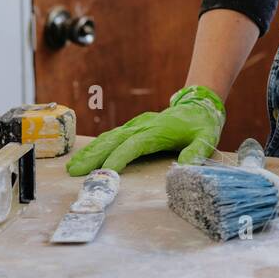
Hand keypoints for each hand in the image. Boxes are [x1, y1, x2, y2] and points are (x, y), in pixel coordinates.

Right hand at [66, 85, 225, 174]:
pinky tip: (85, 157)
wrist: (199, 106)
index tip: (106, 171)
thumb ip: (196, 152)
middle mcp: (143, 126)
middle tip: (74, 172)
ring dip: (90, 152)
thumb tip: (185, 168)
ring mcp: (137, 125)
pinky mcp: (134, 127)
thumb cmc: (202, 125)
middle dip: (94, 156)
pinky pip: (112, 136)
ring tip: (72, 167)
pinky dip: (97, 146)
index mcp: (158, 130)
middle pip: (114, 140)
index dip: (120, 157)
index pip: (134, 145)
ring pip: (109, 138)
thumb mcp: (206, 138)